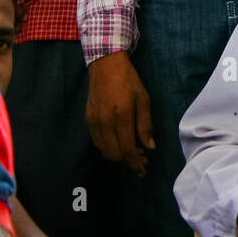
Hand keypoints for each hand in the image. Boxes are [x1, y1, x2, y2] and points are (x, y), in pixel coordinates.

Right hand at [85, 51, 154, 173]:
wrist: (106, 66)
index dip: (135, 164)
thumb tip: (150, 146)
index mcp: (121, 117)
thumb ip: (145, 125)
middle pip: (114, 155)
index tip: (143, 170)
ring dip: (118, 156)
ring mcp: (94, 122)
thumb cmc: (129, 81)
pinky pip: (97, 142)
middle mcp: (104, 123)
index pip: (127, 150)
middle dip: (128, 162)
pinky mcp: (88, 120)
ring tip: (132, 153)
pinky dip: (108, 147)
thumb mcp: (144, 100)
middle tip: (141, 160)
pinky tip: (119, 143)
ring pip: (104, 151)